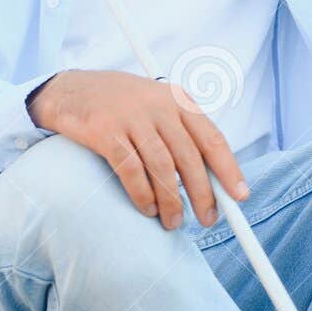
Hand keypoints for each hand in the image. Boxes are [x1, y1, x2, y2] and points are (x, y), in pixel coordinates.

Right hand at [27, 69, 248, 229]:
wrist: (71, 89)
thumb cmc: (121, 105)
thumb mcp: (157, 107)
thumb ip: (181, 135)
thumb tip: (210, 181)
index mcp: (178, 99)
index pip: (212, 138)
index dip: (229, 169)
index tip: (240, 196)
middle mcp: (159, 105)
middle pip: (189, 157)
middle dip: (203, 194)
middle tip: (207, 219)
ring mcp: (131, 117)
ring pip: (162, 168)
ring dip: (171, 201)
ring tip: (173, 221)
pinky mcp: (105, 131)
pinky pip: (131, 171)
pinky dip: (142, 194)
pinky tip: (147, 208)